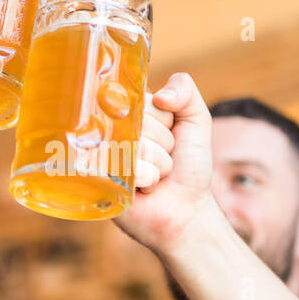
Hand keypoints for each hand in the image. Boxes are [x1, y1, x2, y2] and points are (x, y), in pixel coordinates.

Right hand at [114, 72, 216, 253]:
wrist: (187, 208)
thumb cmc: (189, 164)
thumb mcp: (196, 119)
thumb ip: (186, 91)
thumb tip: (161, 95)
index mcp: (129, 112)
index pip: (141, 98)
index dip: (163, 117)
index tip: (168, 130)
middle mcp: (112, 131)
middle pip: (141, 122)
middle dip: (164, 143)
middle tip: (163, 157)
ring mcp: (104, 156)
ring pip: (139, 146)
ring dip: (159, 164)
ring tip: (156, 174)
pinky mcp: (102, 181)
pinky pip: (133, 169)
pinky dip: (150, 180)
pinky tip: (145, 188)